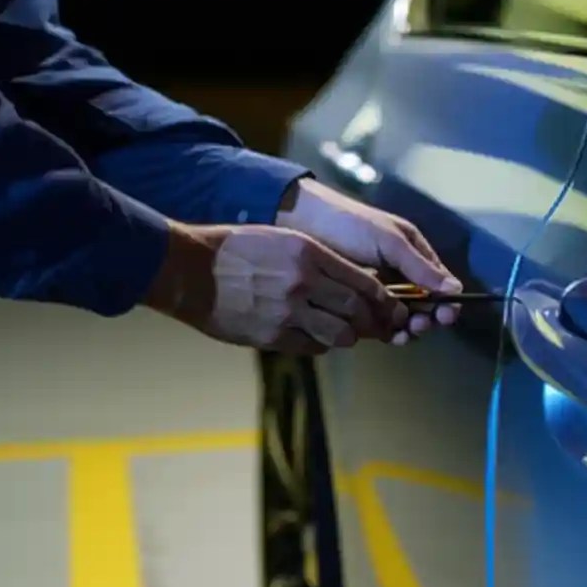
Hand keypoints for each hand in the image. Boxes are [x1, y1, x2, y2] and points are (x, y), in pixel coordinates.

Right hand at [144, 221, 406, 353]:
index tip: (395, 308)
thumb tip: (351, 281)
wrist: (191, 271)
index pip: (364, 282)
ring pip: (340, 335)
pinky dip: (321, 344)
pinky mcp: (272, 335)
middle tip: (382, 327)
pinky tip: (317, 337)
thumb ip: (318, 259)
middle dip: (375, 323)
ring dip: (349, 336)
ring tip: (347, 333)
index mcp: (309, 253)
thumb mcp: (283, 239)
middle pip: (358, 311)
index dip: (385, 301)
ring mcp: (288, 311)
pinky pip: (312, 347)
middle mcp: (303, 282)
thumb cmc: (235, 249)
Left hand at [275, 178, 462, 344]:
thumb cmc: (351, 225)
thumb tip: (456, 290)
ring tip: (401, 333)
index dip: (446, 303)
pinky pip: (377, 324)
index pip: (440, 285)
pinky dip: (385, 332)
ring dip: (406, 329)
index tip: (445, 316)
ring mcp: (378, 292)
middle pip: (423, 307)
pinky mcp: (357, 304)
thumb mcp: (390, 241)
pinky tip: (384, 335)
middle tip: (418, 325)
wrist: (302, 224)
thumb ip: (419, 267)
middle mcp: (400, 276)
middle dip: (425, 319)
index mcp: (414, 255)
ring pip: (401, 318)